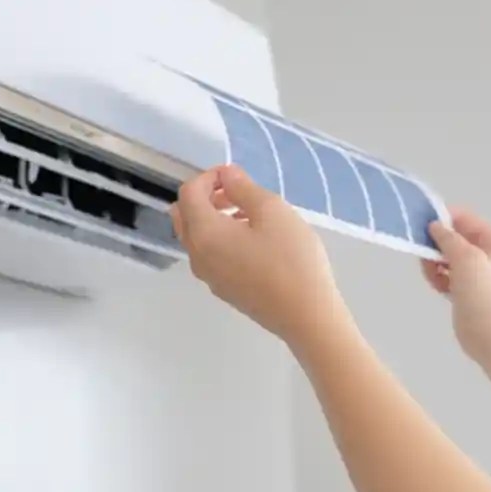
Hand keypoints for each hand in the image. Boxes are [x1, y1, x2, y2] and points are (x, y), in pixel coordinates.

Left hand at [171, 165, 351, 350]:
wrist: (306, 317)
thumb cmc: (291, 259)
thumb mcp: (272, 211)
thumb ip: (243, 188)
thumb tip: (225, 175)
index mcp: (203, 233)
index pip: (188, 193)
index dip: (208, 177)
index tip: (235, 175)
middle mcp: (197, 255)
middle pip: (184, 215)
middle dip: (205, 197)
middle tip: (236, 193)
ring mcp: (208, 276)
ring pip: (195, 237)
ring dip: (213, 218)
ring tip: (249, 213)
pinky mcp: (223, 290)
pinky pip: (209, 255)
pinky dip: (220, 238)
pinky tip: (253, 240)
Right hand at [422, 209, 490, 365]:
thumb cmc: (484, 295)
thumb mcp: (467, 259)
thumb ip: (448, 238)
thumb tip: (434, 225)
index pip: (463, 218)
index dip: (441, 219)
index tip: (419, 227)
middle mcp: (489, 253)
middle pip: (453, 237)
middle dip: (436, 245)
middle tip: (425, 258)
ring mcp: (478, 272)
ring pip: (446, 256)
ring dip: (434, 263)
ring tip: (433, 277)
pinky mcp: (467, 289)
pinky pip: (446, 273)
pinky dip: (438, 277)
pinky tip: (438, 288)